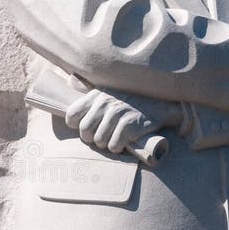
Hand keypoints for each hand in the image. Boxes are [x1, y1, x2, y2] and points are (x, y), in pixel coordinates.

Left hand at [65, 89, 181, 153]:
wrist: (159, 104)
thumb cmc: (129, 101)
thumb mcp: (107, 91)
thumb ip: (90, 92)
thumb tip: (70, 81)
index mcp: (96, 95)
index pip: (72, 115)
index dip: (77, 126)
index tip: (88, 128)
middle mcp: (105, 103)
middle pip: (84, 131)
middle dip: (91, 139)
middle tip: (101, 137)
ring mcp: (117, 114)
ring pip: (99, 140)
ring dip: (105, 144)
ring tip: (113, 139)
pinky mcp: (130, 125)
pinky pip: (114, 145)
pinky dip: (117, 148)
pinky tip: (123, 142)